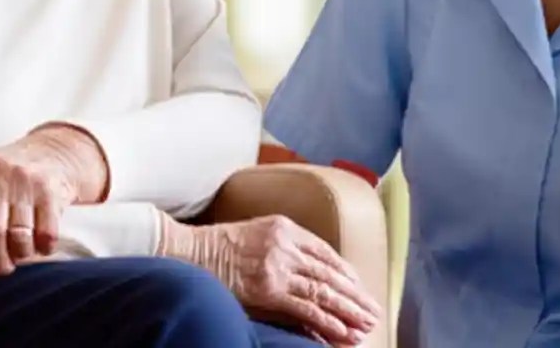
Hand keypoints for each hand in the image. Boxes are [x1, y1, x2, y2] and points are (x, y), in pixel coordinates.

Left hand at [0, 125, 107, 276]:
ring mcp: (29, 183)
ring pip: (21, 234)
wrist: (54, 150)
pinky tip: (39, 248)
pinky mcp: (53, 191)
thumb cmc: (5, 171)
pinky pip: (47, 231)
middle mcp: (3, 175)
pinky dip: (43, 247)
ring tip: (17, 259)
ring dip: (19, 255)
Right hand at [159, 214, 380, 345]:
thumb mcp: (253, 235)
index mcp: (284, 227)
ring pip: (324, 291)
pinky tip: (342, 333)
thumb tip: (304, 278)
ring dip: (348, 311)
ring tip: (365, 326)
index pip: (326, 253)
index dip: (346, 274)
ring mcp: (277, 265)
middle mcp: (285, 243)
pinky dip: (327, 321)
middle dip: (355, 295)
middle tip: (374, 312)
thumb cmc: (214, 247)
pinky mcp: (268, 287)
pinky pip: (306, 307)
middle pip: (331, 273)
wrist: (186, 251)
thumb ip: (280, 249)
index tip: (359, 289)